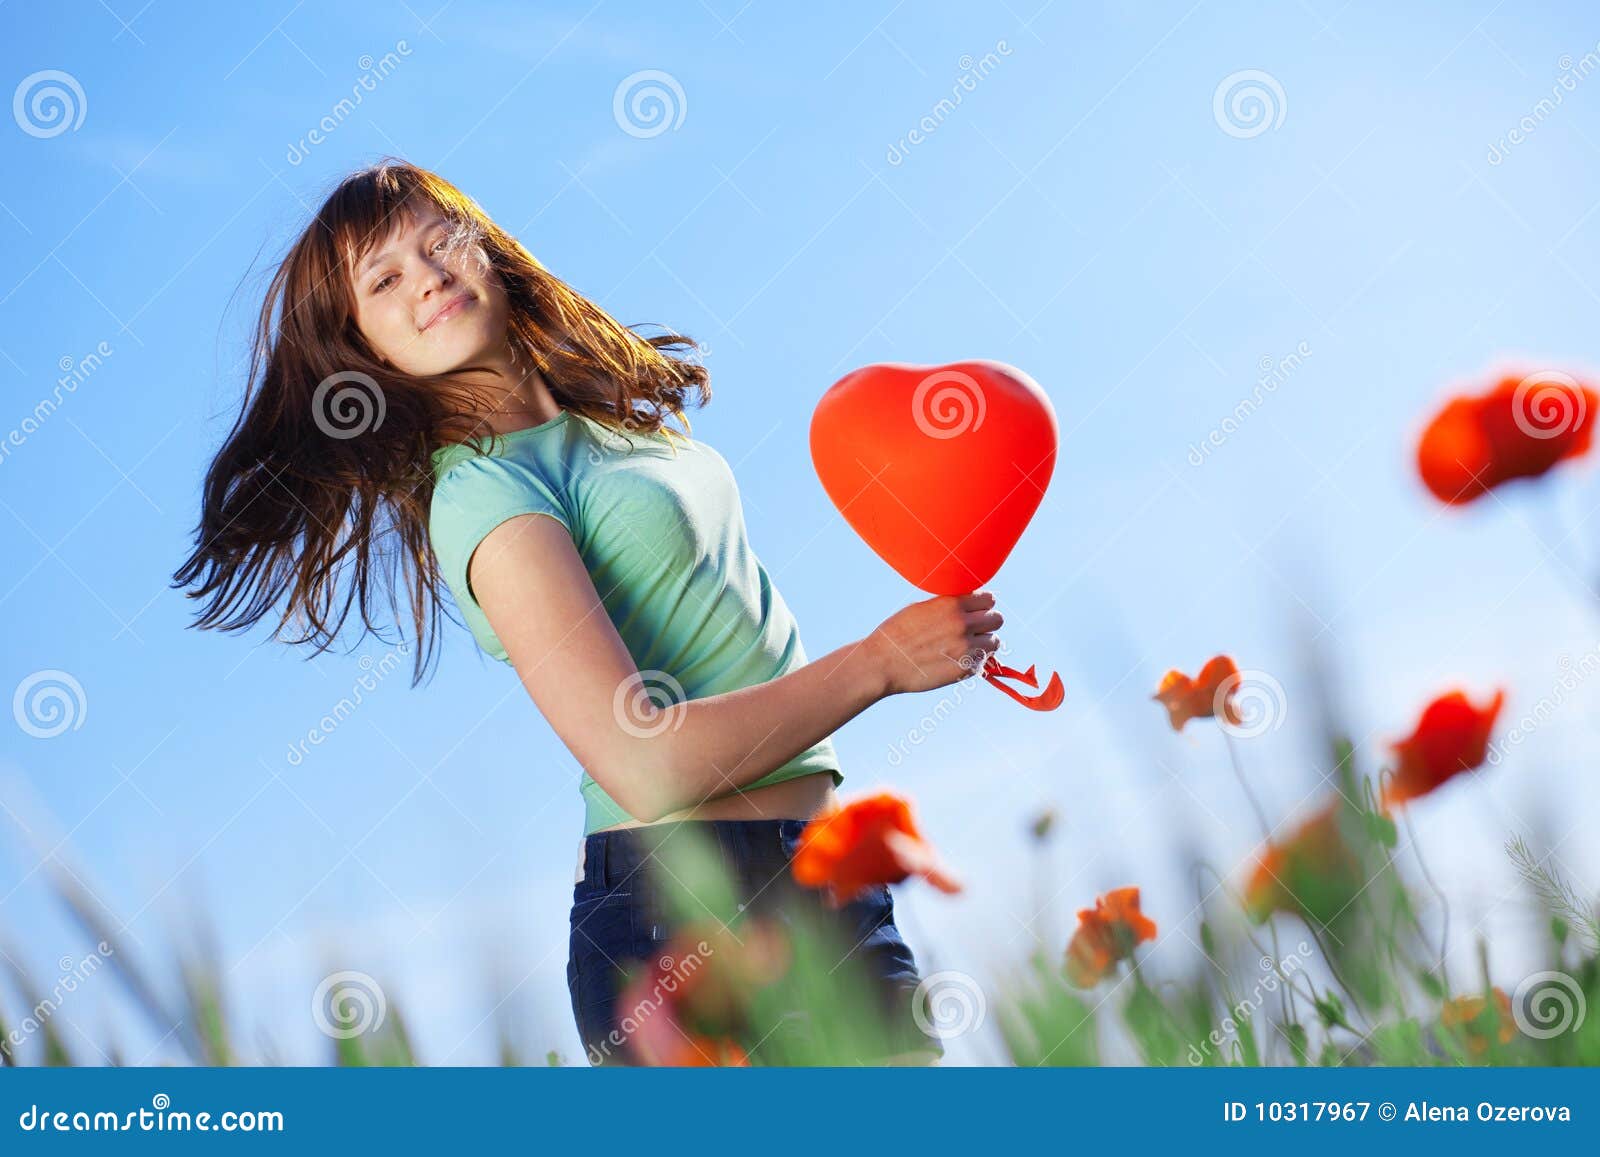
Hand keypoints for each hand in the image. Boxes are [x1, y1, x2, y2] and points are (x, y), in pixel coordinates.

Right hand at [866, 592, 1002, 695]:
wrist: (882, 663)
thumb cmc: (898, 633)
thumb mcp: (922, 607)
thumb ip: (949, 604)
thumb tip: (970, 601)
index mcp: (952, 605)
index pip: (989, 599)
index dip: (984, 605)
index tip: (977, 611)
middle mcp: (963, 625)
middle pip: (997, 620)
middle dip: (988, 623)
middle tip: (976, 629)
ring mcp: (965, 649)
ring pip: (994, 642)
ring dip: (984, 643)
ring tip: (967, 646)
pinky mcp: (963, 670)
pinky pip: (982, 663)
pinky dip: (974, 662)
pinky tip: (956, 660)